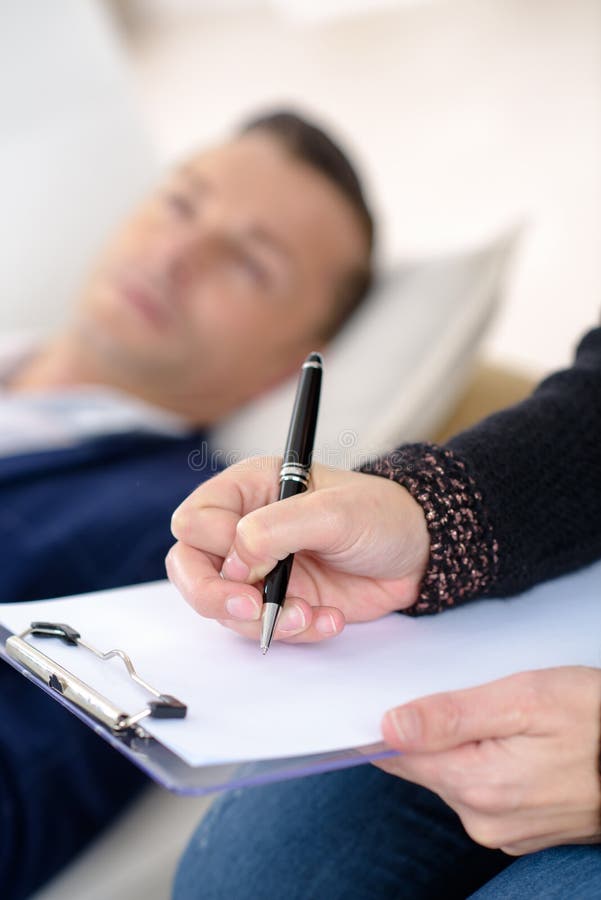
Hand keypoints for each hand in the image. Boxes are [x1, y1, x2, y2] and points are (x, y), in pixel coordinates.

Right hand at [167, 456, 428, 642]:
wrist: (418, 554)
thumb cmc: (380, 514)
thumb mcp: (334, 512)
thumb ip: (277, 529)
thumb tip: (234, 563)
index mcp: (249, 489)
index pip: (194, 520)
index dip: (214, 547)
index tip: (252, 564)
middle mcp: (243, 527)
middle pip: (189, 566)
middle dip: (216, 596)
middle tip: (254, 611)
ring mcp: (258, 567)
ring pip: (221, 605)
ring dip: (261, 620)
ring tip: (309, 615)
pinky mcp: (277, 600)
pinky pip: (259, 627)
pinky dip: (291, 632)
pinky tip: (329, 619)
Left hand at [375, 666, 600, 854]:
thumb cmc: (595, 718)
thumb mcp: (523, 699)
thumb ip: (452, 715)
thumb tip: (389, 726)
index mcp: (477, 785)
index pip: (396, 757)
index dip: (389, 721)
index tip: (395, 692)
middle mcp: (483, 819)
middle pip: (423, 766)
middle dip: (432, 729)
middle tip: (469, 695)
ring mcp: (503, 830)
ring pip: (451, 776)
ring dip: (459, 745)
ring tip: (499, 716)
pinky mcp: (520, 830)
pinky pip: (480, 791)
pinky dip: (483, 763)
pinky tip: (512, 741)